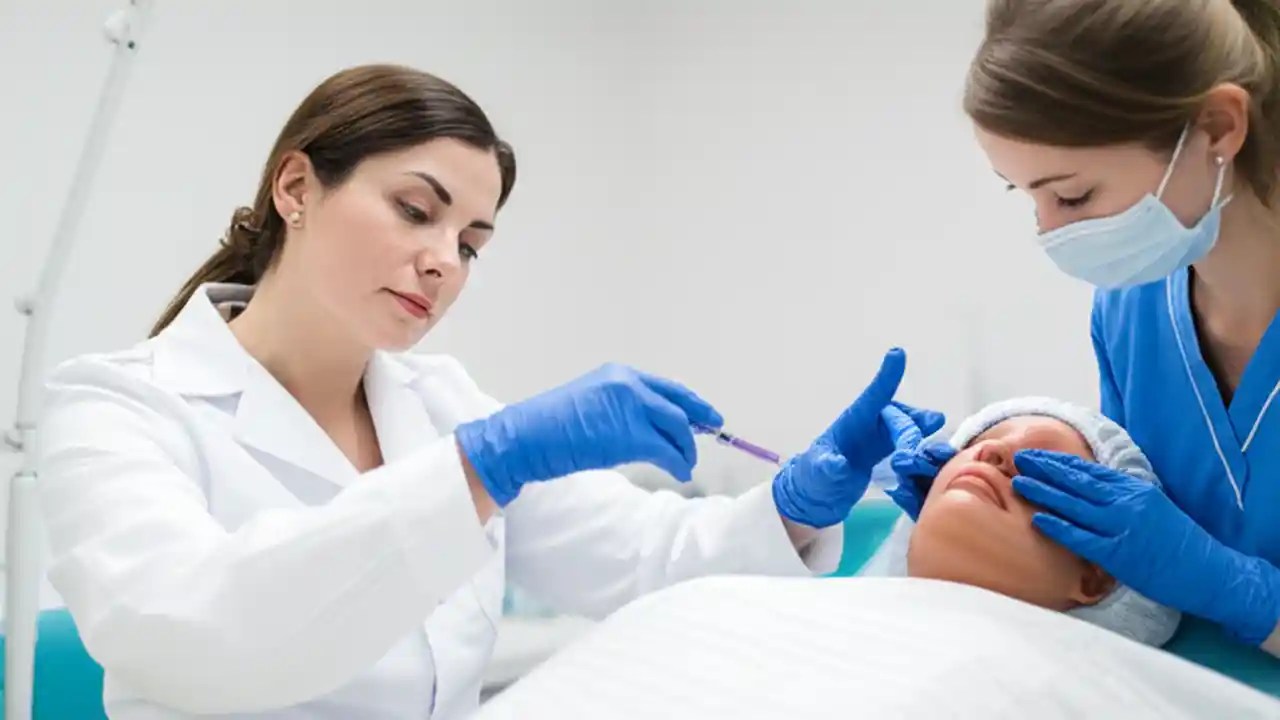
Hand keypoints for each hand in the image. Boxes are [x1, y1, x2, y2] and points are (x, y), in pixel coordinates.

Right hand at [456, 364, 721, 505]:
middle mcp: (629, 384)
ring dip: (686, 449)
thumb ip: (622, 409)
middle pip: (677, 406)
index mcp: (619, 374)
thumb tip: (651, 429)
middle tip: (713, 434)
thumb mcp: (591, 404)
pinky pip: (666, 451)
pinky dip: (678, 463)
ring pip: (676, 428)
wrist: (527, 436)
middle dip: (698, 423)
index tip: (706, 415)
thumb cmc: (551, 427)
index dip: (690, 402)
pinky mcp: (630, 435)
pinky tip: (679, 472)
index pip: (666, 388)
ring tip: (686, 464)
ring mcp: (631, 408)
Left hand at [772, 348, 945, 527]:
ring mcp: (877, 436)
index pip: (872, 396)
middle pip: (896, 416)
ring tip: (935, 449)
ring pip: (906, 426)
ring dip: (920, 435)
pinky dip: (922, 446)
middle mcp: (867, 424)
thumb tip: (836, 463)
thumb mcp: (816, 474)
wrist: (817, 496)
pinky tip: (936, 454)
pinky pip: (908, 441)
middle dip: (909, 429)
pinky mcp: (885, 450)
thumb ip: (826, 467)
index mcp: (850, 423)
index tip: (896, 353)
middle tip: (911, 452)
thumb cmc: (813, 479)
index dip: (886, 376)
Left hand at [1013, 449, 1279, 644]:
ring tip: (1019, 482)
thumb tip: (1093, 487)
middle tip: (1019, 459)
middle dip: (1045, 469)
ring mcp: (1122, 528)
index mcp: (1135, 489)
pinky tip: (1038, 519)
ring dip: (1044, 492)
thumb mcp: (1153, 507)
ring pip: (1074, 505)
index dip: (1059, 463)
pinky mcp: (1119, 554)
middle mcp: (1127, 504)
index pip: (1089, 471)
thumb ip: (1124, 496)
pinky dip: (1058, 527)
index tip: (1037, 455)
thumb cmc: (1179, 543)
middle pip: (1077, 482)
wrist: (1209, 572)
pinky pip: (1081, 538)